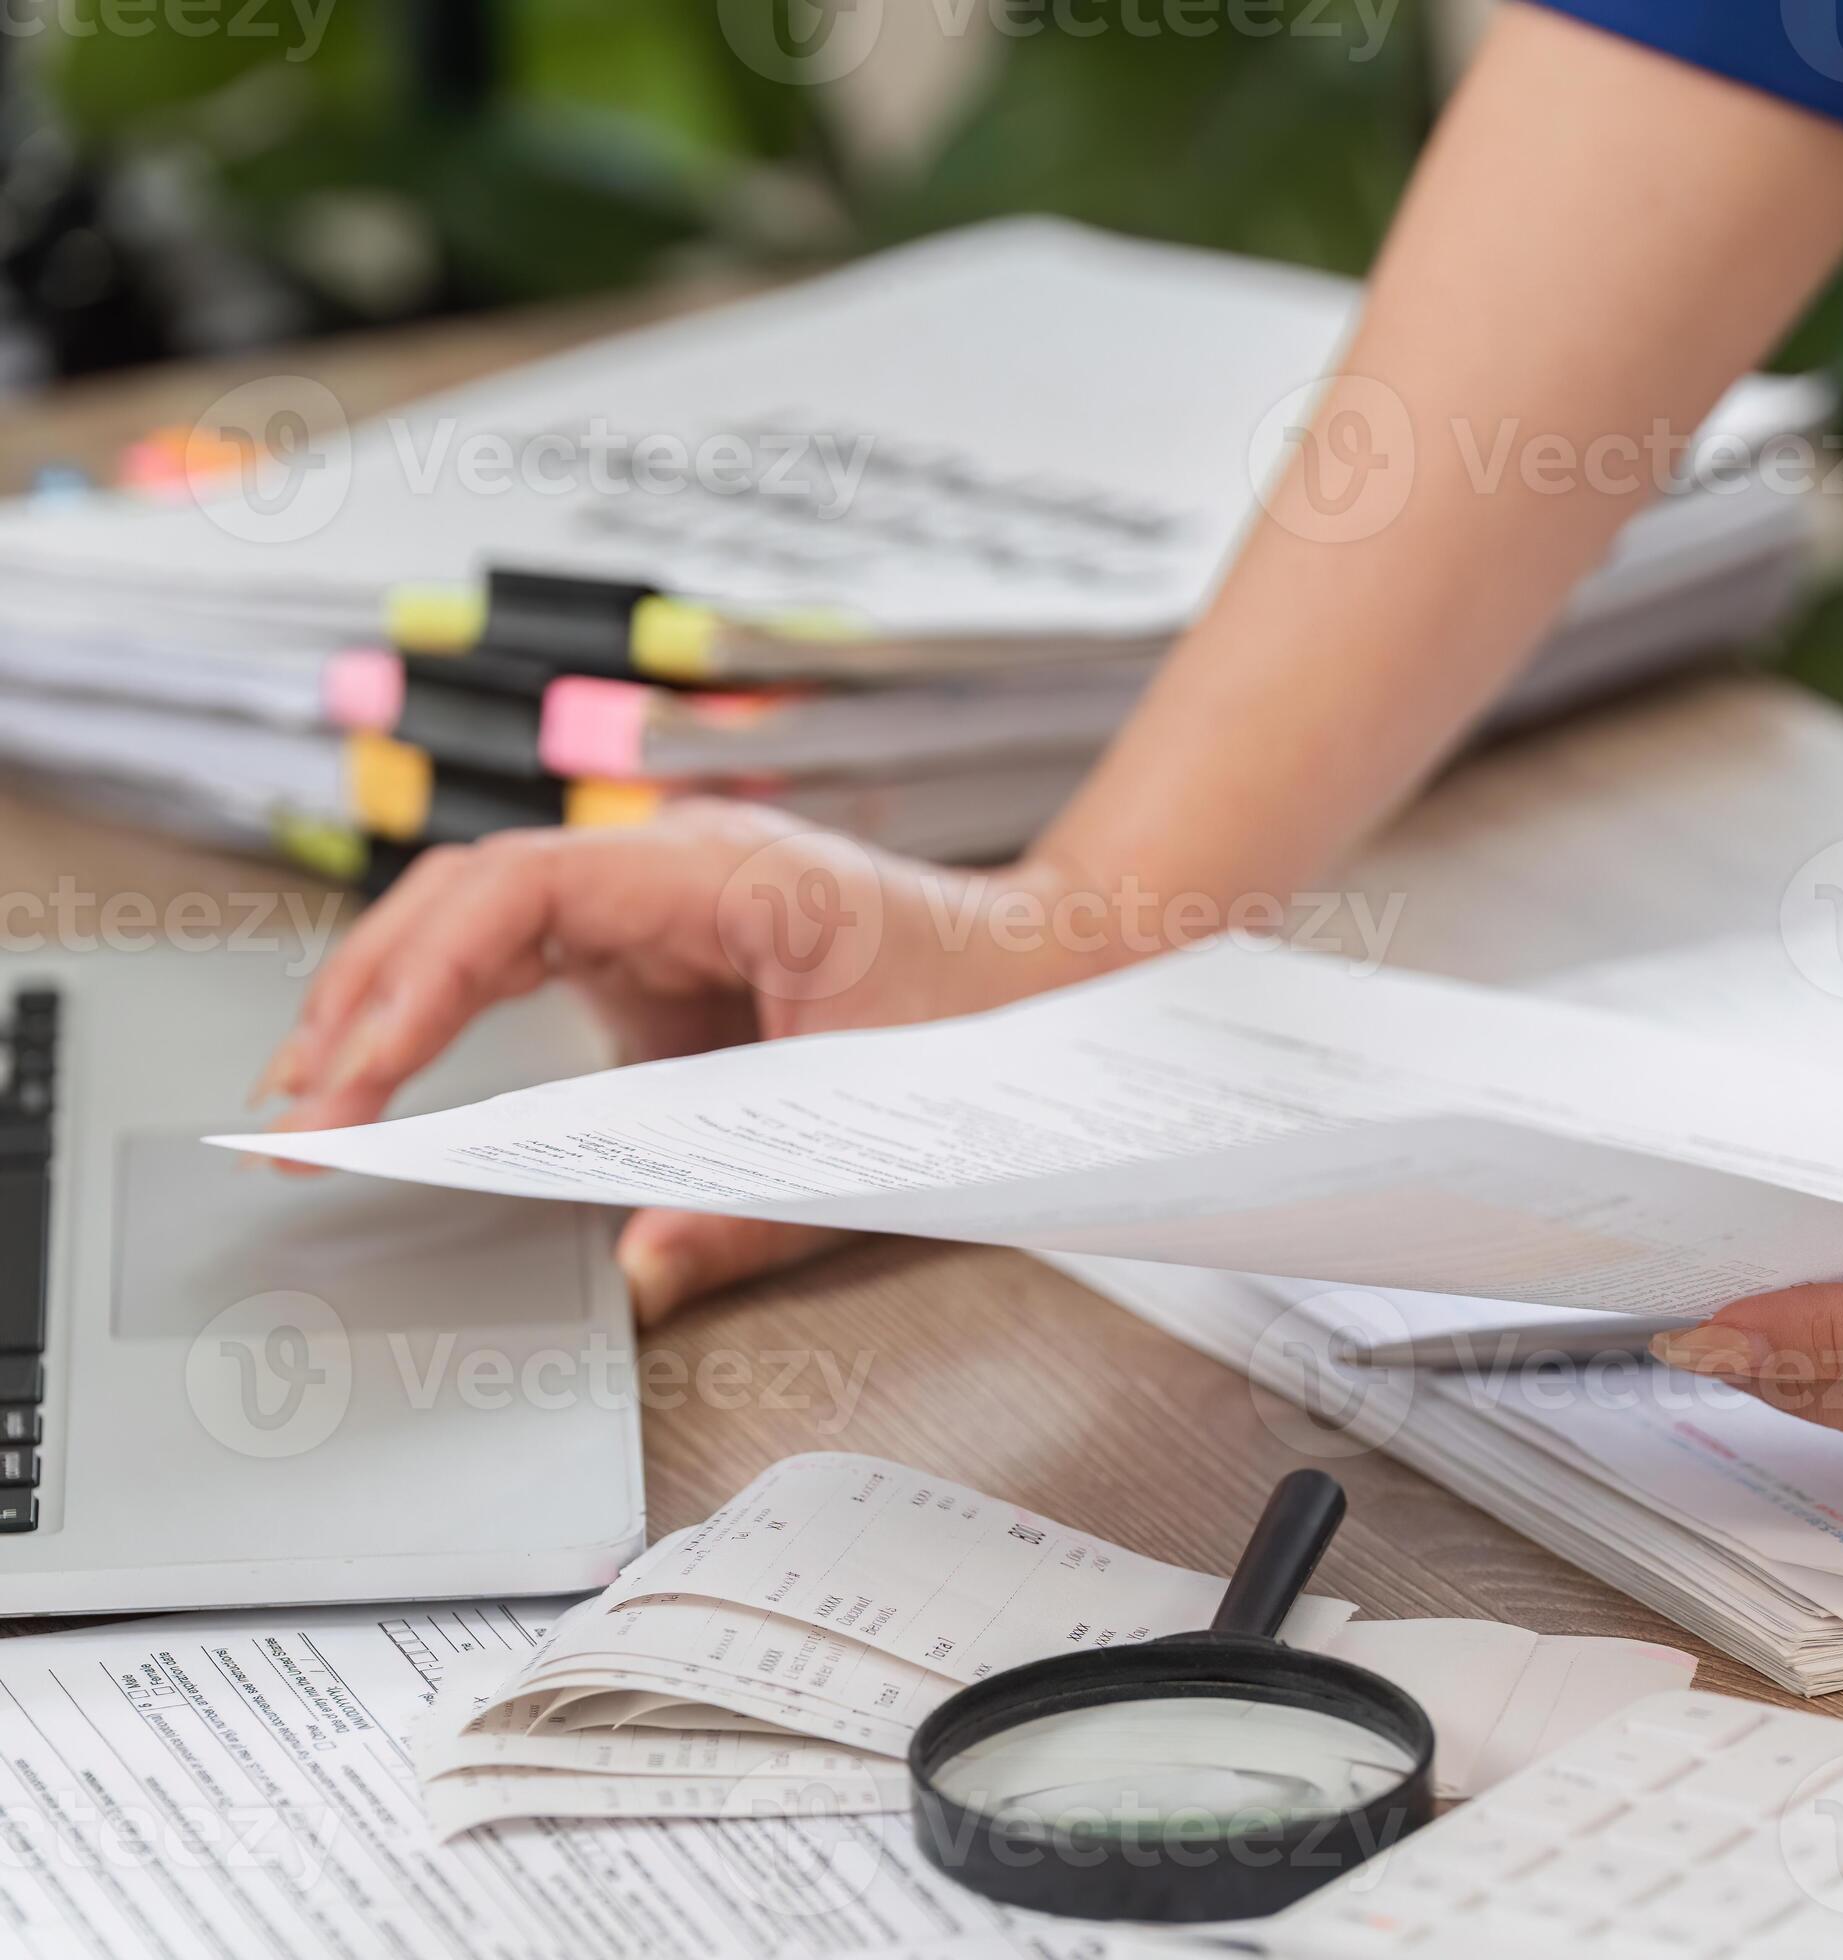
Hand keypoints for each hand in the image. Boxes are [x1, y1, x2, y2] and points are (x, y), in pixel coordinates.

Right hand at [259, 802, 1125, 1321]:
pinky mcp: (661, 957)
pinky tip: (400, 1085)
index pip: (521, 898)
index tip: (354, 1076)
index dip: (419, 985)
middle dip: (368, 998)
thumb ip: (759, 1204)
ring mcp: (661, 909)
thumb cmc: (985, 1008)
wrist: (1058, 968)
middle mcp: (674, 874)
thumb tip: (643, 1272)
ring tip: (315, 1103)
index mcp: (725, 877)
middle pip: (470, 900)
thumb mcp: (879, 1117)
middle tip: (297, 1112)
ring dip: (391, 1003)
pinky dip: (454, 1021)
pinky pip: (531, 969)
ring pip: (483, 928)